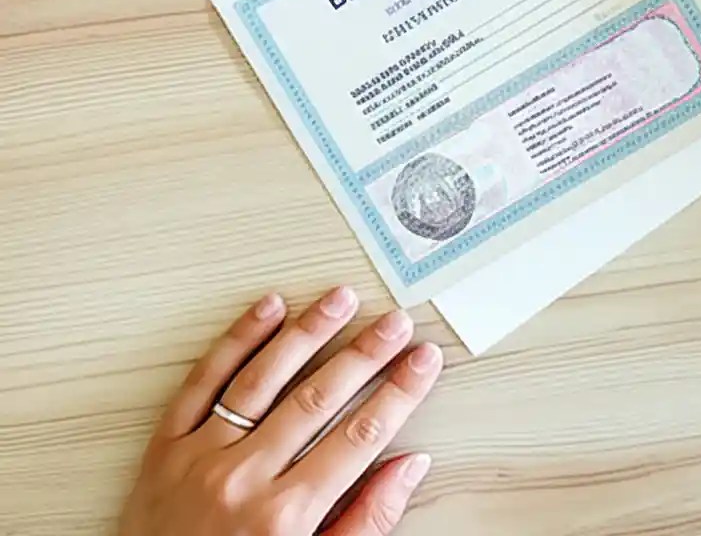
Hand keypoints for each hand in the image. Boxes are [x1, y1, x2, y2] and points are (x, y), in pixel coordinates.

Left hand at [120, 287, 442, 534]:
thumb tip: (408, 467)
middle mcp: (243, 479)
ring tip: (341, 300)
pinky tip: (267, 311)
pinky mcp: (164, 448)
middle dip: (366, 354)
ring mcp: (200, 457)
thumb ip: (366, 521)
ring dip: (308, 333)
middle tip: (395, 323)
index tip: (424, 361)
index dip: (400, 392)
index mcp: (286, 516)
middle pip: (319, 398)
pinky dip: (236, 341)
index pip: (360, 436)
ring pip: (264, 378)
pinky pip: (203, 381)